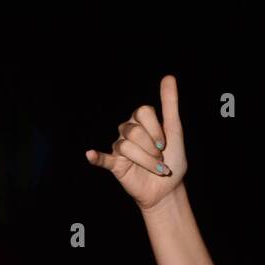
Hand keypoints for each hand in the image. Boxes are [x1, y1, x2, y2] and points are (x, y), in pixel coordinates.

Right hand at [85, 74, 185, 212]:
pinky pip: (103, 159)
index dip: (156, 129)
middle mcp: (128, 130)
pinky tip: (90, 154)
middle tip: (160, 159)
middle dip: (151, 148)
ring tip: (155, 169)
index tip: (164, 144)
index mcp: (141, 119)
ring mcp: (119, 147)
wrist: (167, 188)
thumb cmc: (171, 158)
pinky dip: (96, 157)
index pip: (143, 112)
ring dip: (146, 160)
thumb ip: (170, 104)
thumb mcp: (174, 129)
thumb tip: (169, 77)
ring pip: (126, 147)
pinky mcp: (115, 165)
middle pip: (134, 131)